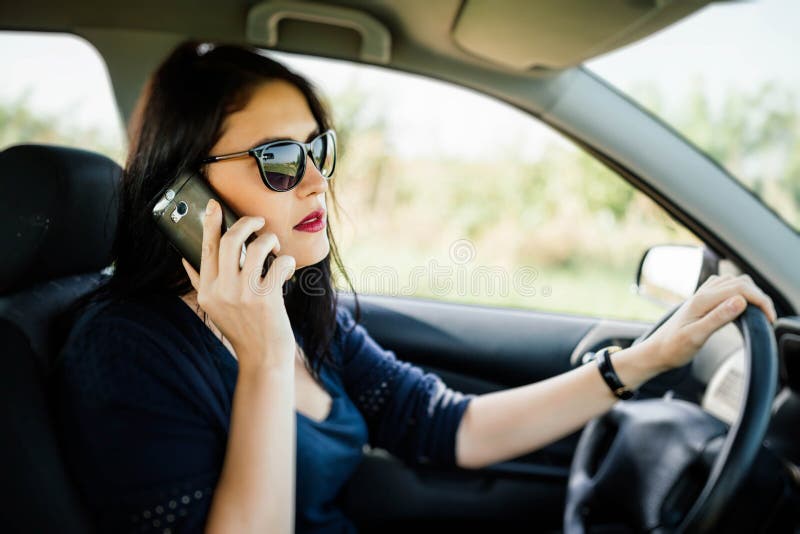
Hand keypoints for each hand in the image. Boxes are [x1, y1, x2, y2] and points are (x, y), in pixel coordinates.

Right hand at [181, 198, 296, 372]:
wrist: (262, 358)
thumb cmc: (243, 329)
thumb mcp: (214, 308)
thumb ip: (200, 283)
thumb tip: (185, 259)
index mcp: (207, 290)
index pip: (206, 248)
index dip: (211, 223)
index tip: (214, 204)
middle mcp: (221, 290)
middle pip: (230, 241)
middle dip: (247, 223)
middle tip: (258, 222)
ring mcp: (243, 294)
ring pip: (257, 247)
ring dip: (270, 240)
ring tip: (275, 249)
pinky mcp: (266, 298)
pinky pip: (279, 264)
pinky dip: (287, 261)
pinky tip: (287, 268)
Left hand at [645, 273, 777, 371]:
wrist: (656, 351)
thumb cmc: (673, 347)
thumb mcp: (696, 336)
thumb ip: (717, 318)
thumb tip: (740, 301)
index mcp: (702, 300)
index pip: (741, 289)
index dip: (760, 301)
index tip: (769, 318)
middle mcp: (702, 294)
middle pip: (740, 282)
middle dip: (759, 296)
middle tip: (767, 318)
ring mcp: (701, 296)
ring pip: (733, 282)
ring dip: (750, 293)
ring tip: (759, 313)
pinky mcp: (702, 301)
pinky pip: (725, 287)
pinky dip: (739, 293)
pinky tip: (742, 306)